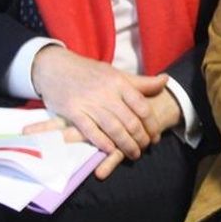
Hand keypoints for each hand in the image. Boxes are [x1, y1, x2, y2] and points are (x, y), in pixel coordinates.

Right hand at [29, 46, 171, 165]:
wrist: (55, 67)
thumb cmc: (88, 72)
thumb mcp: (115, 73)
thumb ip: (140, 82)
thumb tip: (165, 80)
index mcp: (119, 82)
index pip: (142, 106)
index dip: (152, 124)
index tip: (155, 135)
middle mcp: (107, 93)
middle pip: (130, 121)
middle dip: (141, 138)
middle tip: (145, 147)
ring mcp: (90, 103)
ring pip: (114, 129)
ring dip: (126, 145)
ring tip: (134, 154)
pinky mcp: (74, 112)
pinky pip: (91, 131)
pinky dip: (103, 143)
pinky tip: (111, 151)